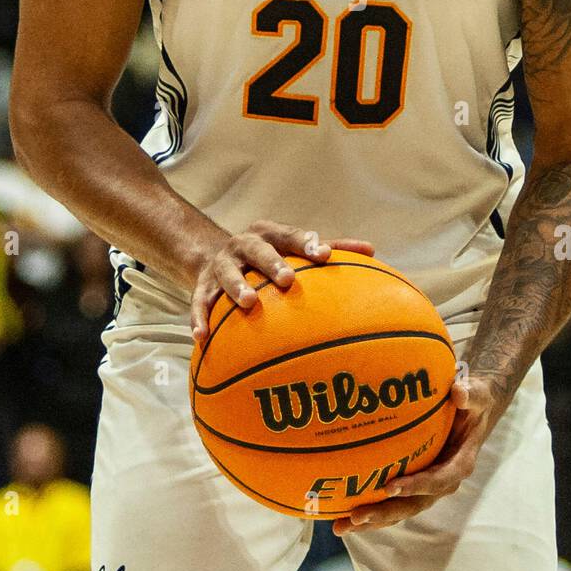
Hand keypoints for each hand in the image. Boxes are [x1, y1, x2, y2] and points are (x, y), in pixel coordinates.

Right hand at [190, 220, 373, 342]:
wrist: (212, 253)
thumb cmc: (269, 254)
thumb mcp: (293, 247)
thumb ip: (331, 248)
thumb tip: (372, 250)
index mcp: (269, 234)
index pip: (289, 236)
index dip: (306, 243)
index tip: (323, 254)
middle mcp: (243, 245)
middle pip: (257, 250)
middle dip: (272, 263)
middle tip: (288, 280)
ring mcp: (221, 265)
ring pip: (226, 274)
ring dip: (236, 287)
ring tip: (248, 303)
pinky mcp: (202, 285)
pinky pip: (199, 301)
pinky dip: (199, 317)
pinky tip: (202, 336)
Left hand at [332, 374, 499, 534]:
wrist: (474, 412)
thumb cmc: (473, 401)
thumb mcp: (477, 395)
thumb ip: (471, 393)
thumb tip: (459, 392)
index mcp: (459, 464)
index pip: (438, 480)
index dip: (416, 486)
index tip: (390, 487)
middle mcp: (442, 480)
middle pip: (414, 504)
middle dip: (385, 512)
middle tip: (356, 516)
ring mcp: (427, 486)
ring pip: (400, 508)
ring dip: (372, 519)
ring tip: (341, 525)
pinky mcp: (414, 483)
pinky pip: (393, 500)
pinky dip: (371, 509)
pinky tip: (342, 516)